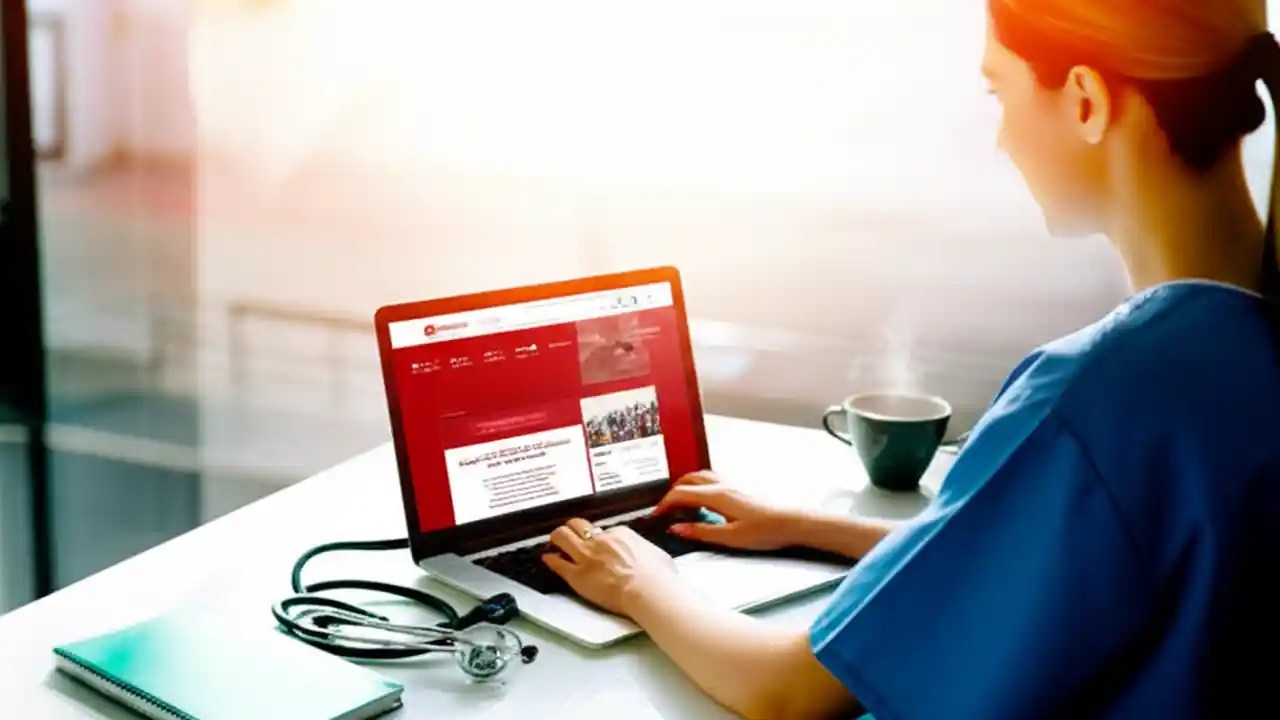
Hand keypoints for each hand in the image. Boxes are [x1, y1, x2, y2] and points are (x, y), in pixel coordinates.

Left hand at [543, 518, 678, 615]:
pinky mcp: (577, 575)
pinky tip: (547, 558)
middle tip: (570, 533)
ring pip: (563, 536)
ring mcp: (587, 556)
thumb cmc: (657, 577)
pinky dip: (551, 559)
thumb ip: (647, 553)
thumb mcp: (658, 555)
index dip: (598, 536)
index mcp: (621, 534)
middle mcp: (601, 541)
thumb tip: (653, 557)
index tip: (598, 541)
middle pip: (579, 525)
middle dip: (573, 528)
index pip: (603, 530)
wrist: (649, 590)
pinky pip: (558, 563)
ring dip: (558, 537)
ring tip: (555, 540)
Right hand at [653, 471, 798, 549]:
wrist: (793, 522)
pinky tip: (703, 501)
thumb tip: (676, 528)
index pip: (681, 494)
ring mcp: (732, 483)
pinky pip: (711, 479)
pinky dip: (698, 486)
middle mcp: (722, 485)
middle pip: (688, 479)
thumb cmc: (766, 531)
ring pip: (700, 476)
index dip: (664, 504)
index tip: (656, 515)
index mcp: (717, 496)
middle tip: (665, 509)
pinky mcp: (739, 487)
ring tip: (680, 504)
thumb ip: (701, 532)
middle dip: (672, 492)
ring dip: (685, 486)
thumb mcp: (730, 538)